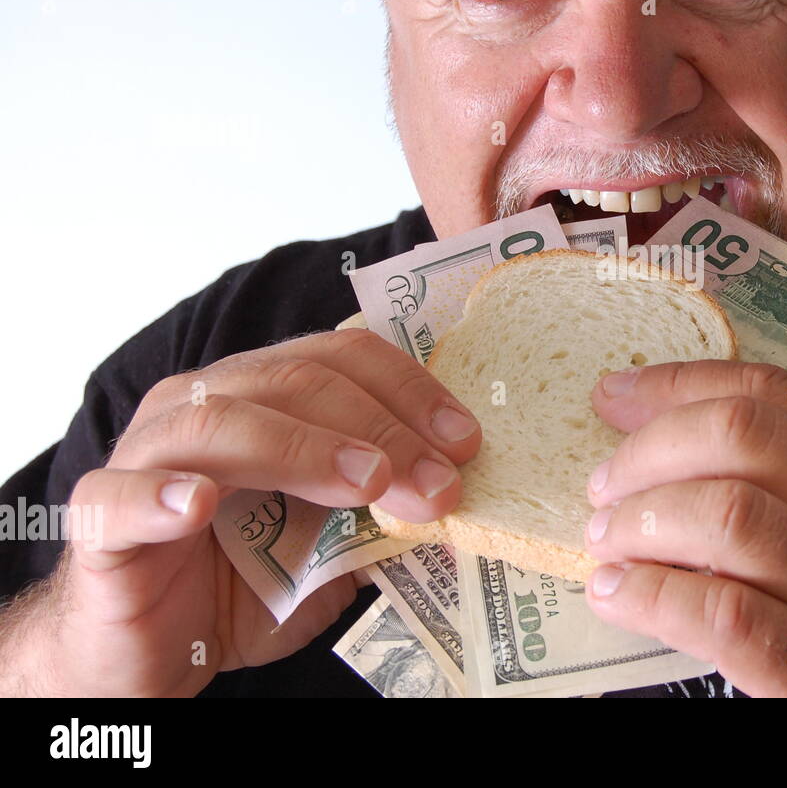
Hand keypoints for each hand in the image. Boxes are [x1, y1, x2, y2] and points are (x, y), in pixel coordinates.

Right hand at [5, 329, 479, 696]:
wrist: (156, 650)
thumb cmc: (245, 584)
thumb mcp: (336, 548)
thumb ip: (383, 515)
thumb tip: (457, 494)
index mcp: (264, 396)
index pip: (341, 358)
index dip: (408, 390)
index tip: (464, 442)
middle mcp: (205, 405)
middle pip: (294, 381)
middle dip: (379, 429)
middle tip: (434, 484)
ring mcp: (147, 454)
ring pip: (220, 421)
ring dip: (303, 449)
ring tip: (363, 483)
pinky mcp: (101, 517)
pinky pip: (123, 496)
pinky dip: (162, 495)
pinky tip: (201, 506)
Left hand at [581, 360, 786, 696]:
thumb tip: (664, 428)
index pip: (770, 392)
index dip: (676, 384)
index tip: (612, 395)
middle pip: (741, 438)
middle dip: (649, 452)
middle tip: (604, 487)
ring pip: (730, 517)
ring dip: (642, 523)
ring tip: (608, 543)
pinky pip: (727, 616)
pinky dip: (655, 597)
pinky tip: (619, 596)